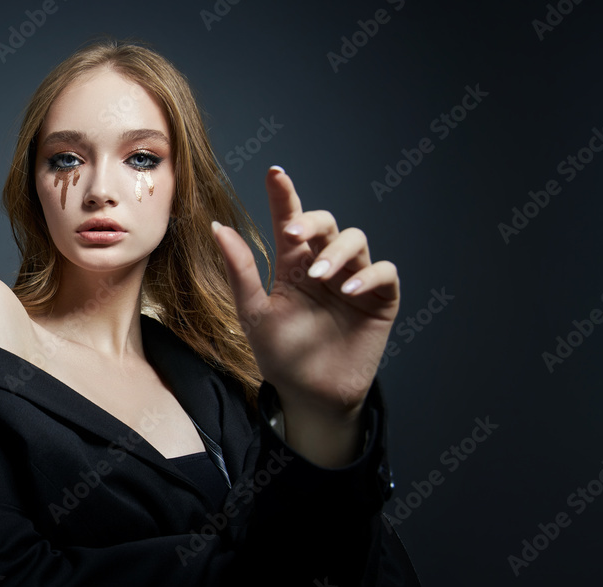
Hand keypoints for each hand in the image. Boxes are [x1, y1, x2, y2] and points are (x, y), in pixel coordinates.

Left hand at [212, 167, 399, 463]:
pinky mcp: (379, 300)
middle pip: (326, 223)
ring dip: (337, 251)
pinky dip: (369, 275)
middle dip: (311, 222)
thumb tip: (218, 227)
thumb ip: (240, 271)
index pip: (290, 221)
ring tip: (320, 274)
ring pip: (356, 240)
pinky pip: (384, 272)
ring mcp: (354, 281)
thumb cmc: (281, 355)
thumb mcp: (253, 313)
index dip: (284, 196)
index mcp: (293, 265)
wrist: (309, 396)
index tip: (275, 174)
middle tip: (293, 234)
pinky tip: (347, 291)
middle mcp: (324, 266)